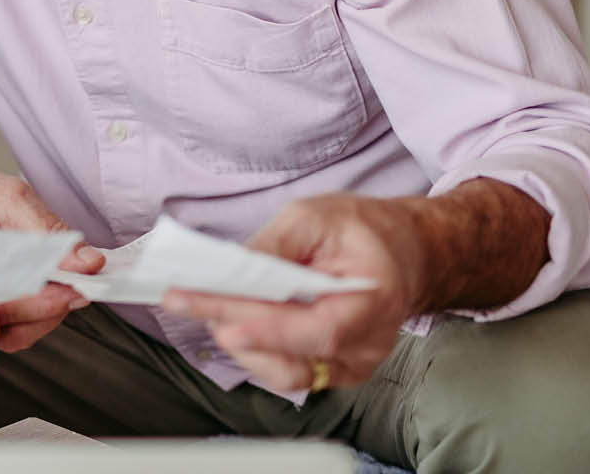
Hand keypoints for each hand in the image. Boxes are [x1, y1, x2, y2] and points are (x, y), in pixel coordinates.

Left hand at [161, 193, 426, 391]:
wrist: (404, 253)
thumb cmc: (362, 230)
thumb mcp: (316, 217)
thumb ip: (274, 246)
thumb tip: (228, 270)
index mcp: (373, 302)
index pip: (315, 328)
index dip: (262, 328)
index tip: (212, 315)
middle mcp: (367, 346)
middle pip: (292, 356)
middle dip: (233, 327)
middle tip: (185, 300)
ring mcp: (352, 365)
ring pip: (284, 373)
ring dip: (239, 342)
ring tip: (206, 306)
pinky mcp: (335, 370)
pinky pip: (287, 372)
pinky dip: (254, 349)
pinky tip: (232, 320)